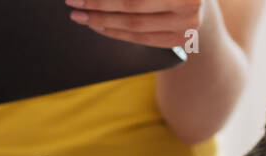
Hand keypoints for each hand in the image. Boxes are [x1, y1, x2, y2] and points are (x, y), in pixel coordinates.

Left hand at [66, 0, 203, 47]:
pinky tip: (99, 26)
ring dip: (103, 21)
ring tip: (82, 16)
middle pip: (134, 6)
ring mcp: (188, 26)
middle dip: (99, 5)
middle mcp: (190, 3)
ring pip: (135, 26)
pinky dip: (117, 32)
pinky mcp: (180, 41)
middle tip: (74, 2)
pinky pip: (141, 39)